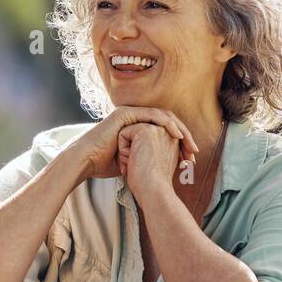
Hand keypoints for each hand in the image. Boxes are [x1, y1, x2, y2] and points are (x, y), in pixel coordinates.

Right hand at [66, 107, 196, 182]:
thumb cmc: (104, 165)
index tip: (190, 159)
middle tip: (195, 152)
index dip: (180, 144)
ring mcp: (130, 113)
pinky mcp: (126, 113)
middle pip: (167, 122)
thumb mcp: (132, 161)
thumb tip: (162, 168)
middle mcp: (134, 118)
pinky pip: (152, 115)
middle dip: (184, 137)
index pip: (164, 131)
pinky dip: (166, 124)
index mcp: (137, 127)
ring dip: (180, 130)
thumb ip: (146, 158)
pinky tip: (176, 135)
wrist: (86, 162)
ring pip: (163, 117)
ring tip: (189, 145)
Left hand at [119, 122, 181, 203]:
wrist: (154, 190)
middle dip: (132, 153)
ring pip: (128, 135)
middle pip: (135, 136)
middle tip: (142, 167)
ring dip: (127, 152)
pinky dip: (123, 150)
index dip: (137, 155)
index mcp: (171, 139)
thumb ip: (150, 149)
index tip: (146, 169)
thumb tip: (135, 147)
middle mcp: (166, 131)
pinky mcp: (146, 129)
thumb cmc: (151, 183)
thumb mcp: (154, 162)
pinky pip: (123, 134)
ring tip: (138, 164)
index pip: (143, 139)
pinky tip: (134, 160)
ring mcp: (157, 128)